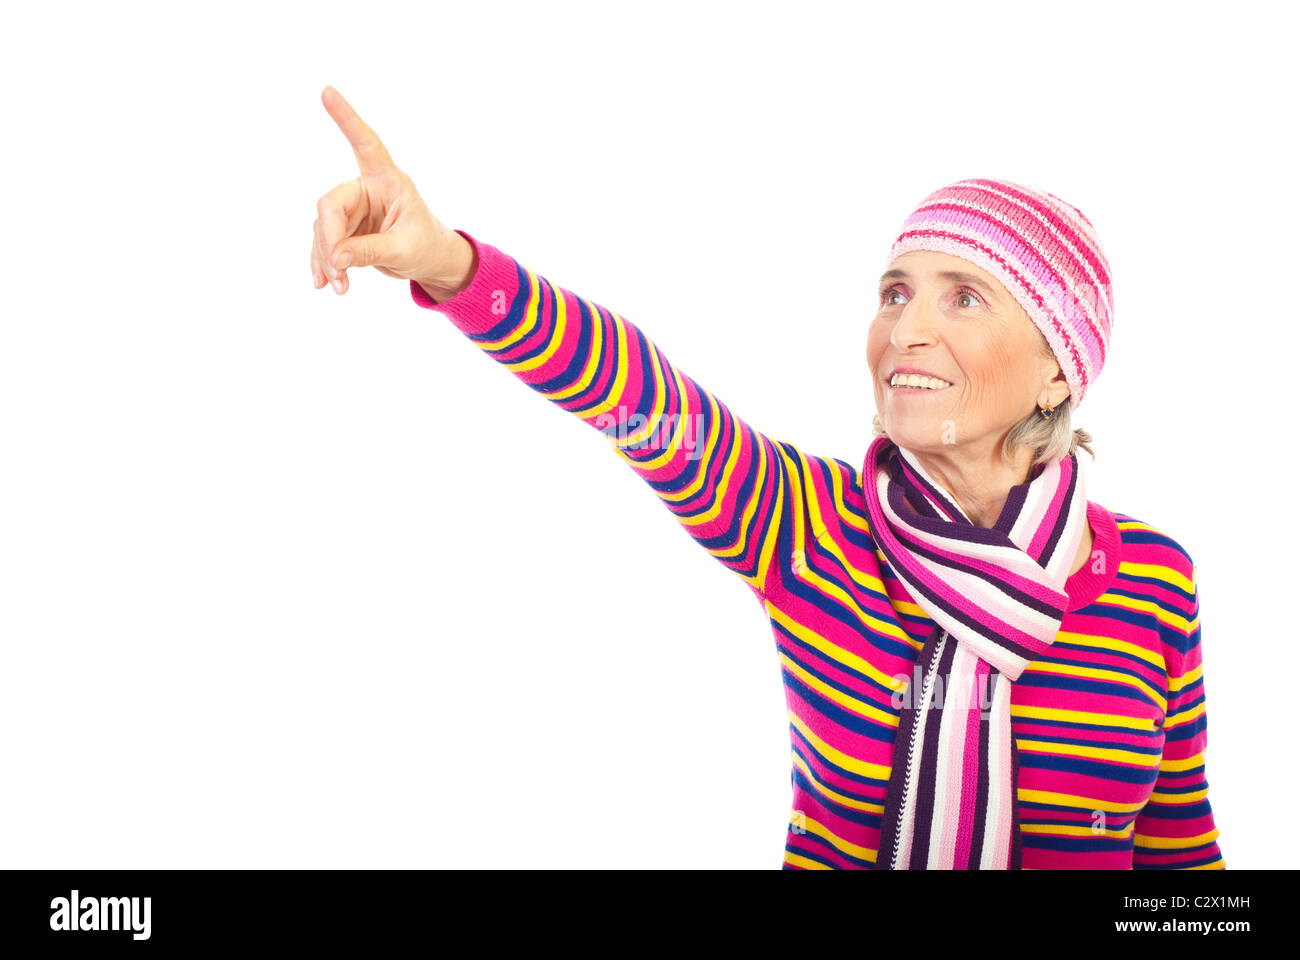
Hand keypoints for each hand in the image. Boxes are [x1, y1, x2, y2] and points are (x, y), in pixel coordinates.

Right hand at [310, 85, 475, 301]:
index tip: (327, 92)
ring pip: (324, 228)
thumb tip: (335, 258)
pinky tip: (322, 282)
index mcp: (388, 181)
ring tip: (338, 287)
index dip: (347, 119)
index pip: (366, 144)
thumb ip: (371, 251)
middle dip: (329, 238)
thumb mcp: (404, 249)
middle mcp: (367, 190)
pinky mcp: (346, 230)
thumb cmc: (427, 246)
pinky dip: (323, 263)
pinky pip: (325, 244)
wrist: (431, 262)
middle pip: (332, 204)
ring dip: (327, 258)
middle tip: (337, 269)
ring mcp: (354, 211)